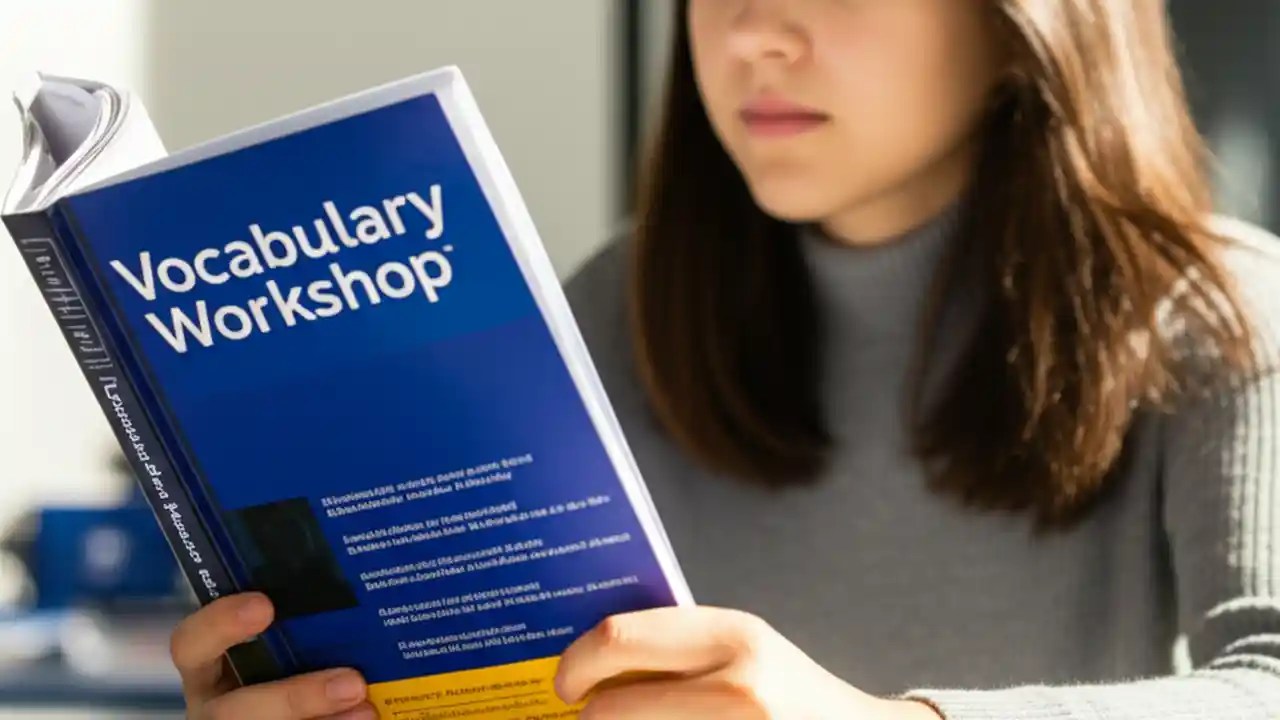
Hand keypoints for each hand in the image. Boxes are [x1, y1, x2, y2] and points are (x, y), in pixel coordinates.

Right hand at [170, 592, 375, 719]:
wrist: (296, 707)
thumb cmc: (292, 660)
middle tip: (353, 682)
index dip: (219, 625)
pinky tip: (370, 716)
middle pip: (234, 710)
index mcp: (210, 669)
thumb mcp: (285, 643)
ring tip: (367, 709)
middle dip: (295, 698)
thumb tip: (360, 597)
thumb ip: (302, 627)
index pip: (192, 643)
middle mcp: (217, 705)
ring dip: (319, 716)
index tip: (264, 605)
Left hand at [555, 606, 940, 718]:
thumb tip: (593, 653)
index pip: (617, 640)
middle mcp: (736, 687)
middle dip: (588, 717)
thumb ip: (677, 646)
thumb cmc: (789, 691)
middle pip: (610, 709)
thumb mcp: (741, 647)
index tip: (563, 681)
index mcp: (731, 637)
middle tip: (583, 715)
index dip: (575, 663)